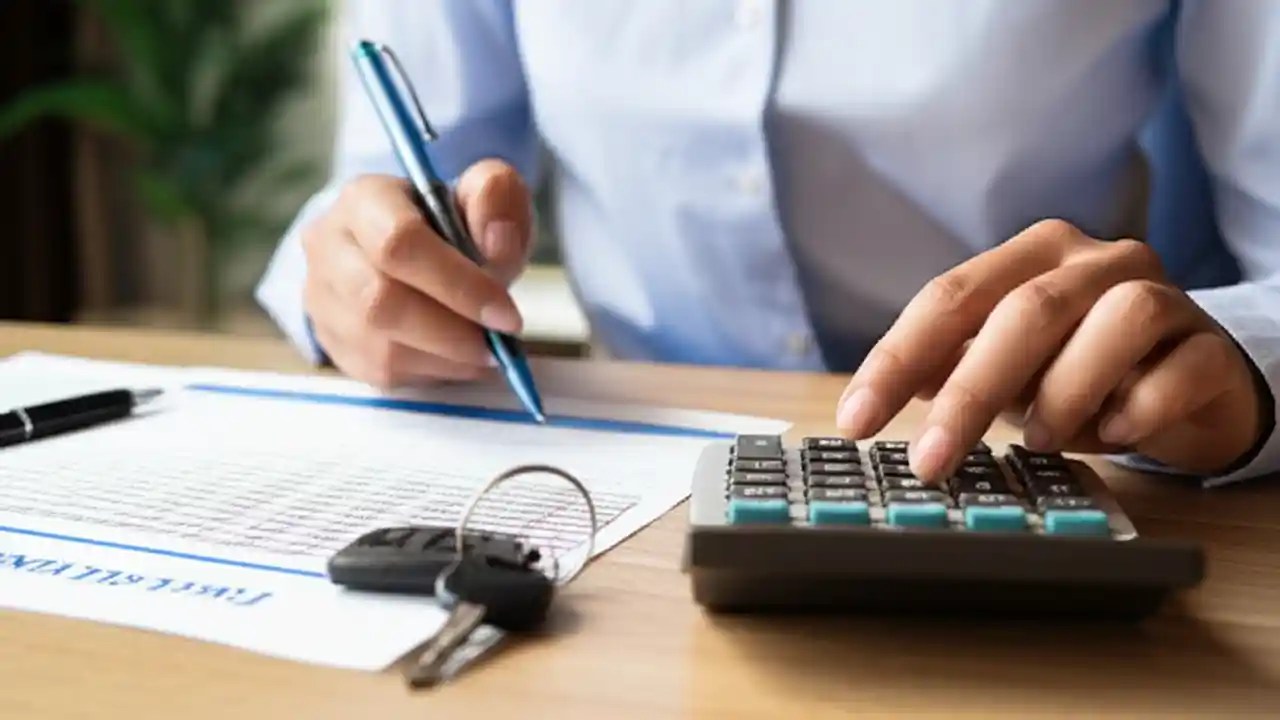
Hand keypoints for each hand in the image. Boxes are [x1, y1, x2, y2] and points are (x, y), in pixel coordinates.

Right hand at [302, 159, 532, 387]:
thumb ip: (497, 200)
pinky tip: (460, 357)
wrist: (411, 252)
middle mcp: (329, 247)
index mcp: (364, 199)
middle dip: (452, 331)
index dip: (458, 284)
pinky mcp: (334, 343)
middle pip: (381, 302)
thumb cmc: (452, 223)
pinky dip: (433, 371)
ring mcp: (323, 300)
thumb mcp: (485, 197)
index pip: (400, 243)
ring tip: (485, 349)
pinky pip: (383, 371)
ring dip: (446, 357)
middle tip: (497, 343)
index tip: (507, 314)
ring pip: (382, 347)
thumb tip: (497, 239)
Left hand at [836, 219, 1264, 481]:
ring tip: (1041, 439)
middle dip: (969, 392)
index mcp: (1031, 257)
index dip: (897, 359)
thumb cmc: (1079, 373)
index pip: (951, 297)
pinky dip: (1141, 408)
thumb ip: (947, 370)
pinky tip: (1115, 434)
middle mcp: (1095, 263)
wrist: (1189, 385)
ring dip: (1067, 392)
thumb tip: (871, 399)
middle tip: (931, 460)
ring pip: (1117, 322)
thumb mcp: (1004, 371)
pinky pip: (1181, 369)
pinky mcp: (1212, 345)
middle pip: (1026, 309)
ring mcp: (1163, 294)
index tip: (856, 419)